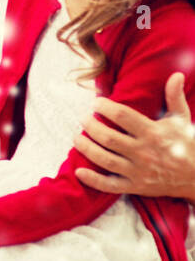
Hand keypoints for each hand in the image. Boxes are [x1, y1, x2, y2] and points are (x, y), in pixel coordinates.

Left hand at [74, 72, 194, 201]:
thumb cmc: (187, 144)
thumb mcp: (182, 120)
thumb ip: (174, 97)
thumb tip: (175, 74)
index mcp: (153, 133)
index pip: (122, 116)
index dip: (105, 107)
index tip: (96, 102)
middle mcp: (144, 152)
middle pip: (108, 137)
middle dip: (91, 126)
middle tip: (83, 118)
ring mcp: (139, 171)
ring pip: (104, 159)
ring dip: (86, 148)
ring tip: (77, 138)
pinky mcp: (136, 186)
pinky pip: (110, 185)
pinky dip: (93, 180)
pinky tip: (79, 172)